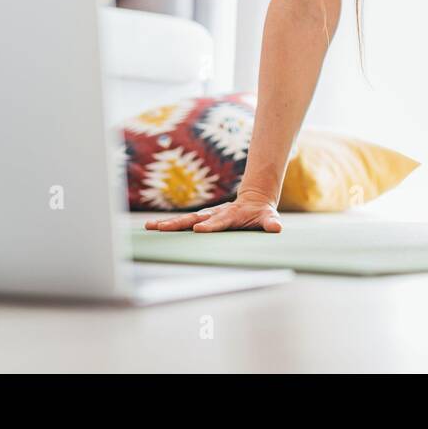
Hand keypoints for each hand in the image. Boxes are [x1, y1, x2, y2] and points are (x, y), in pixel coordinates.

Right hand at [143, 190, 281, 233]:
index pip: (219, 222)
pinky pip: (184, 223)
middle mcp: (215, 214)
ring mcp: (207, 216)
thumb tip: (277, 228)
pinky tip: (152, 227)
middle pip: (195, 219)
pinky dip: (168, 225)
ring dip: (169, 224)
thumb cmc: (262, 213)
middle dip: (179, 224)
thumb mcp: (269, 217)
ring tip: (150, 227)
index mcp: (231, 216)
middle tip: (161, 227)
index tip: (198, 229)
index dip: (210, 225)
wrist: (254, 200)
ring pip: (186, 220)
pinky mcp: (202, 219)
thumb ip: (271, 222)